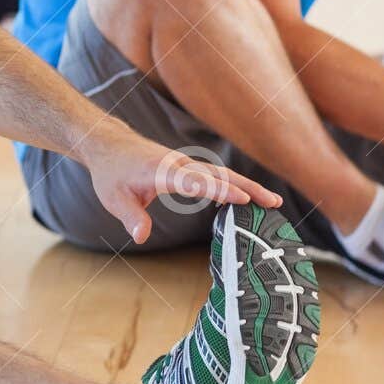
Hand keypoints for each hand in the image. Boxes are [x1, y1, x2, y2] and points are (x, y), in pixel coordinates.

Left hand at [84, 131, 282, 244]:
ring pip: (220, 174)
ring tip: (273, 201)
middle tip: (273, 202)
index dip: (220, 191)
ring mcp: (184, 163)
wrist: (109, 146)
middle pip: (218, 175)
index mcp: (162, 171)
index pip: (196, 182)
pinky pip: (214, 176)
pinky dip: (233, 185)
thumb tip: (141, 236)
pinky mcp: (186, 167)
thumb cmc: (111, 173)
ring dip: (246, 186)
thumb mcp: (114, 199)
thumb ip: (130, 217)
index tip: (243, 199)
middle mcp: (178, 164)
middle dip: (247, 188)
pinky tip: (248, 199)